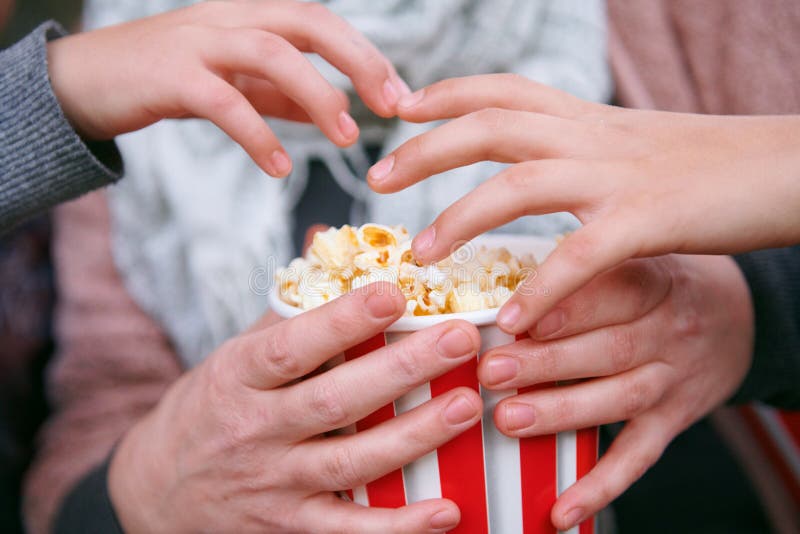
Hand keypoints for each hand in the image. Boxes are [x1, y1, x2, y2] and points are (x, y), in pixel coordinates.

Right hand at [47, 0, 408, 176]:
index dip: (365, 55)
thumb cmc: (167, 79)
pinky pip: (224, 101)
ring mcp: (198, 41)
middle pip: (307, 22)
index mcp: (250, 16)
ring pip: (271, 53)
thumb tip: (327, 112)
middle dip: (357, 60)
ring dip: (317, 95)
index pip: (321, 23)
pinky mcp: (170, 76)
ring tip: (347, 138)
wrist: (87, 80)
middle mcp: (229, 18)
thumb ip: (279, 94)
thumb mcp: (234, 82)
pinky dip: (257, 134)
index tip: (400, 96)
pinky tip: (280, 167)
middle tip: (391, 106)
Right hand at [108, 282, 481, 532]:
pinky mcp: (289, 527)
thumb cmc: (212, 407)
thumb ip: (288, 305)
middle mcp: (254, 430)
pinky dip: (398, 526)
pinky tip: (446, 509)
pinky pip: (348, 530)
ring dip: (414, 435)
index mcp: (239, 376)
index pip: (292, 345)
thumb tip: (328, 238)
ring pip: (350, 461)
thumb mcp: (235, 352)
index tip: (394, 293)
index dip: (342, 320)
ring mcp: (273, 483)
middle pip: (334, 400)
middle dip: (402, 369)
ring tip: (467, 405)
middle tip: (460, 339)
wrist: (158, 488)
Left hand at [368, 73, 799, 332]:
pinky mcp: (650, 220)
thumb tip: (531, 161)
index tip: (400, 107)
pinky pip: (581, 255)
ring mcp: (619, 176)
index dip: (446, 93)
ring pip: (521, 184)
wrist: (787, 166)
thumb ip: (578, 149)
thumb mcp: (630, 145)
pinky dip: (542, 288)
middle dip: (427, 147)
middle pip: (492, 125)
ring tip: (423, 255)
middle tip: (376, 178)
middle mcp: (594, 137)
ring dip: (463, 217)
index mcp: (587, 119)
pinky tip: (512, 319)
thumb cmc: (707, 166)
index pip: (503, 89)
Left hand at [473, 254, 752, 529]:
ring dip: (561, 412)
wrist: (738, 314)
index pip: (612, 290)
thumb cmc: (658, 280)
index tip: (514, 318)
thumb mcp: (634, 248)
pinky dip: (601, 485)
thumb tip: (500, 273)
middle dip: (546, 363)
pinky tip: (563, 508)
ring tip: (509, 420)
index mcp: (654, 281)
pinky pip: (638, 456)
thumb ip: (583, 259)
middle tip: (493, 372)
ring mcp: (673, 378)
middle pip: (608, 348)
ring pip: (618, 399)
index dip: (563, 305)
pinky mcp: (675, 418)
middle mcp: (669, 330)